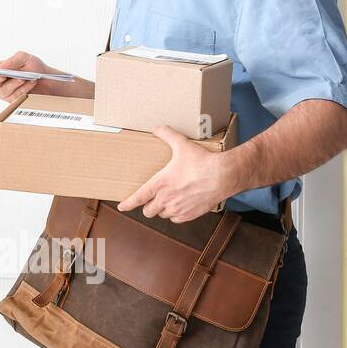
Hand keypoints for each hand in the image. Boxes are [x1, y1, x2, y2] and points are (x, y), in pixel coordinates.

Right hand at [0, 51, 56, 101]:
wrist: (49, 80)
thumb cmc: (35, 67)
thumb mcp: (25, 58)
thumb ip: (12, 60)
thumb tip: (0, 67)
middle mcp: (0, 82)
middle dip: (0, 77)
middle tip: (6, 74)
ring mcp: (6, 92)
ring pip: (4, 90)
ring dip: (15, 83)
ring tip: (25, 78)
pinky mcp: (14, 101)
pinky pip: (14, 97)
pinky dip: (23, 89)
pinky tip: (30, 83)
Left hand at [116, 125, 235, 222]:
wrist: (224, 176)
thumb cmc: (203, 161)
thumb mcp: (182, 145)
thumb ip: (167, 135)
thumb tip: (157, 128)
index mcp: (160, 183)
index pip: (138, 197)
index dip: (128, 203)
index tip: (122, 207)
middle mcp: (166, 199)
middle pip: (148, 211)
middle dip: (148, 206)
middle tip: (152, 199)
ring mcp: (178, 208)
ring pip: (162, 215)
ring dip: (162, 209)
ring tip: (167, 200)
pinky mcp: (190, 215)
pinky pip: (176, 219)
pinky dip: (175, 214)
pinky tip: (179, 206)